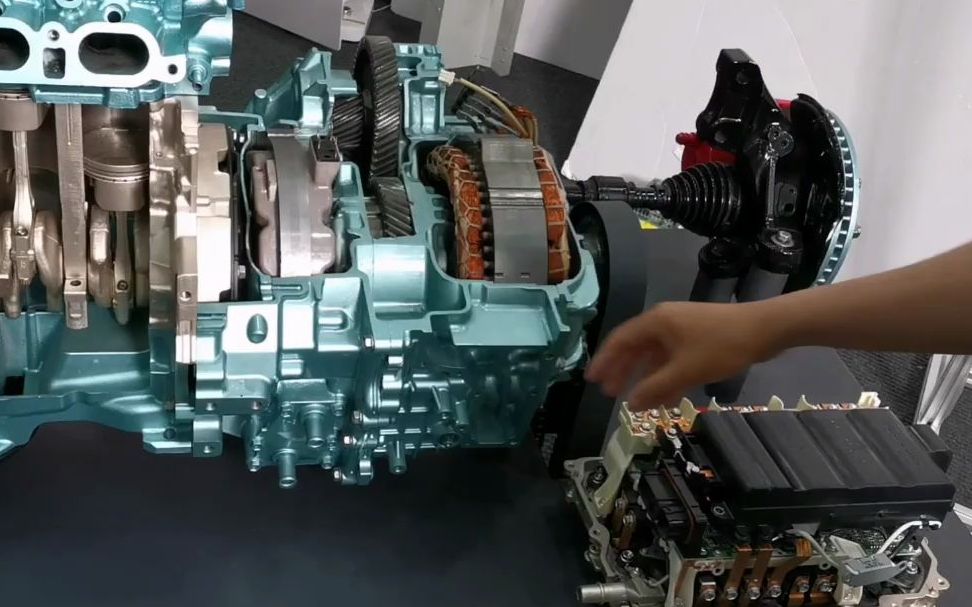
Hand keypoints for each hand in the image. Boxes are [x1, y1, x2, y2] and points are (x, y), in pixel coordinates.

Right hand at [585, 301, 779, 409]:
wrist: (765, 329)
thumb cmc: (721, 346)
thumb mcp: (685, 371)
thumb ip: (655, 388)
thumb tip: (630, 405)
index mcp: (656, 323)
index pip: (620, 341)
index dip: (604, 361)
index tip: (592, 380)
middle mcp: (663, 322)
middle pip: (635, 348)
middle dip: (622, 372)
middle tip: (609, 393)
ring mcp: (681, 330)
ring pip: (654, 356)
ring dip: (644, 378)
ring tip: (636, 401)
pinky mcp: (697, 338)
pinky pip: (672, 359)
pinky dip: (666, 377)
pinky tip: (667, 399)